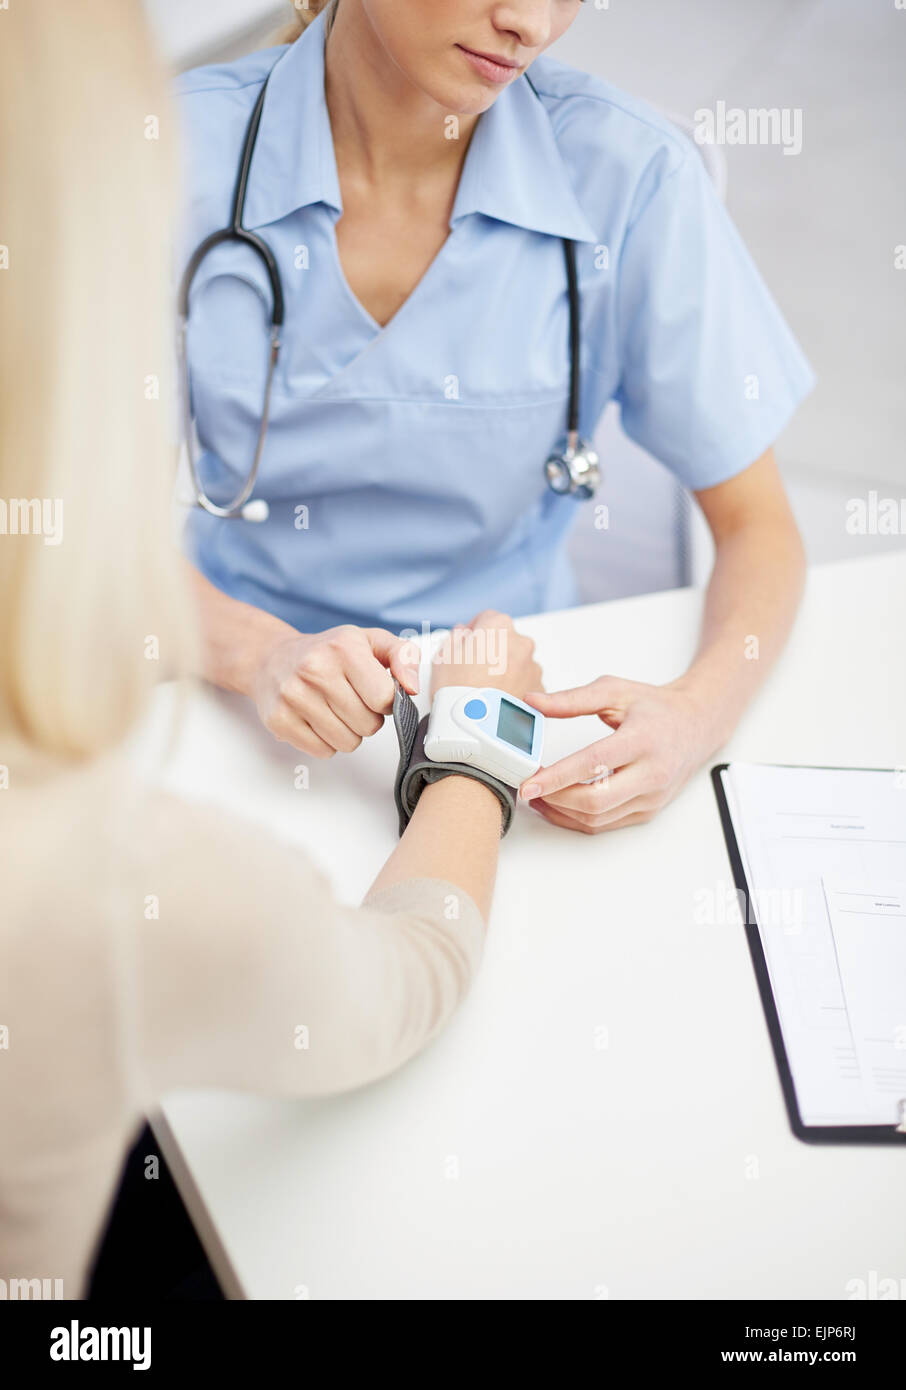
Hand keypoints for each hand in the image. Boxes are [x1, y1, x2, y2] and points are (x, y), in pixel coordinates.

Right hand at [254, 626, 418, 756]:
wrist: (272, 658)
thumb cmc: (327, 652)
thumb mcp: (370, 641)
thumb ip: (403, 656)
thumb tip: (413, 687)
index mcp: (343, 648)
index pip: (384, 698)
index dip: (386, 702)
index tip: (374, 693)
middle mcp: (315, 670)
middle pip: (368, 725)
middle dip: (368, 718)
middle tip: (352, 701)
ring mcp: (294, 696)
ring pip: (348, 743)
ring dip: (348, 732)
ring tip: (335, 710)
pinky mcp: (279, 720)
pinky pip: (323, 751)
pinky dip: (326, 742)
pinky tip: (317, 720)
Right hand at [431, 610, 542, 700]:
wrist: (476, 726)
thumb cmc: (457, 692)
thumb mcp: (443, 656)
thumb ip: (455, 637)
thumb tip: (462, 633)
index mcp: (498, 627)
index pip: (486, 618)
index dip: (474, 632)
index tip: (466, 645)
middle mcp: (521, 642)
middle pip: (504, 640)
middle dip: (491, 651)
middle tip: (473, 671)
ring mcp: (532, 666)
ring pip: (517, 661)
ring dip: (505, 670)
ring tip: (485, 689)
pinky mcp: (539, 690)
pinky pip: (525, 682)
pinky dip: (515, 687)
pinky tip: (497, 699)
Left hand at [518, 676, 712, 832]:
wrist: (697, 725)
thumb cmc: (657, 708)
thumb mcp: (614, 691)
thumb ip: (572, 699)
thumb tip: (534, 702)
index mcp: (643, 740)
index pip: (594, 763)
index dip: (557, 776)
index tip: (529, 781)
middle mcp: (652, 773)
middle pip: (595, 800)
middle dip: (555, 798)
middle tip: (528, 787)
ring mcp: (652, 797)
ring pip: (598, 818)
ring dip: (561, 811)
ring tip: (538, 795)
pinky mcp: (648, 811)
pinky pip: (606, 824)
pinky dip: (576, 819)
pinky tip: (557, 805)